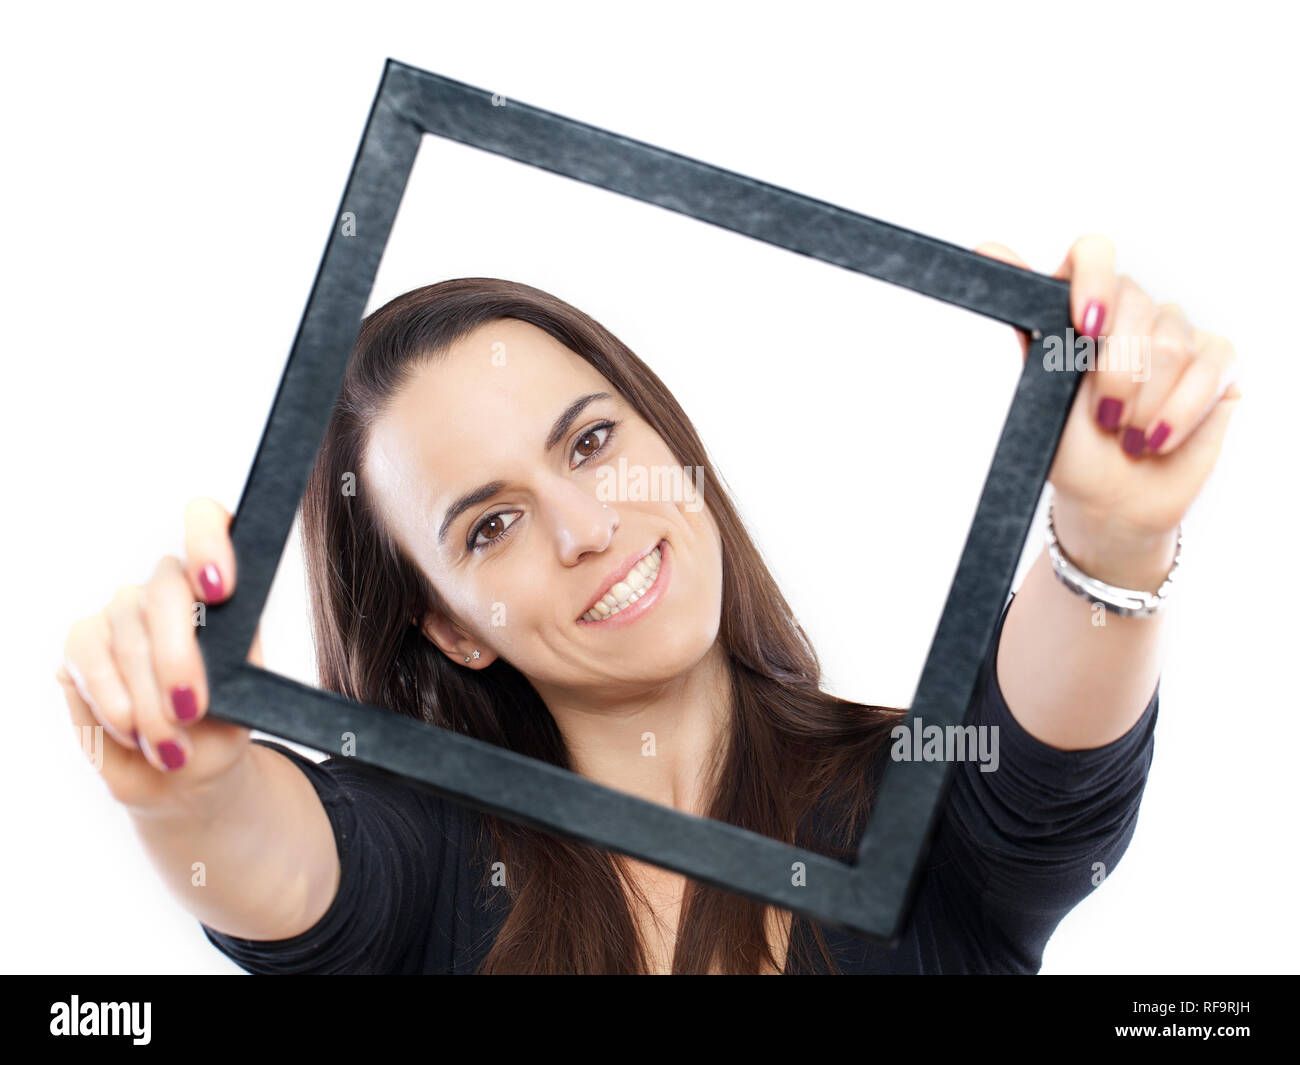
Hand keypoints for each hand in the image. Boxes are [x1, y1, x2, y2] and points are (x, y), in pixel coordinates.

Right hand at [56, 498, 261, 811]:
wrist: (185, 772)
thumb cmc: (221, 726)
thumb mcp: (247, 701)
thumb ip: (239, 666)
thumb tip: (225, 651)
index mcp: (219, 590)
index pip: (207, 525)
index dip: (207, 541)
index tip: (219, 587)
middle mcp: (169, 590)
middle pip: (165, 591)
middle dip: (177, 657)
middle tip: (191, 708)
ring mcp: (123, 612)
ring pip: (130, 632)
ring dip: (148, 697)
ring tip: (170, 743)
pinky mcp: (84, 642)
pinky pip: (90, 656)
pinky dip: (113, 699)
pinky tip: (131, 729)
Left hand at [974, 235, 1243, 568]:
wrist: (1109, 501)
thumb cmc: (1068, 447)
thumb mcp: (1035, 390)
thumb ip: (1023, 323)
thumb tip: (988, 248)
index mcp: (1082, 307)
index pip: (1093, 253)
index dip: (1093, 283)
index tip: (1084, 329)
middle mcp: (1131, 311)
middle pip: (1136, 305)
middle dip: (1115, 373)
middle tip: (1103, 417)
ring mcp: (1176, 334)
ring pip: (1171, 342)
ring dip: (1144, 404)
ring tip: (1127, 436)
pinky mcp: (1217, 363)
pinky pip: (1211, 366)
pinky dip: (1182, 410)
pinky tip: (1158, 439)